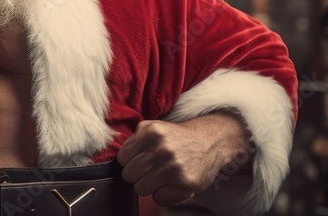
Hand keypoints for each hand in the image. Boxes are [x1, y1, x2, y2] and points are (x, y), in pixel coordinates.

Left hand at [116, 113, 251, 206]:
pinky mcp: (186, 185)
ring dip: (149, 185)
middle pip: (129, 175)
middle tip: (150, 168)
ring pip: (141, 189)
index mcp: (151, 132)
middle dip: (137, 174)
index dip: (129, 161)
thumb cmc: (177, 137)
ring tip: (161, 175)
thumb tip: (117, 160)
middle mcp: (162, 149)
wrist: (210, 141)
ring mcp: (174, 168)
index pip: (122, 159)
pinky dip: (163, 194)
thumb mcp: (154, 127)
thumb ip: (134, 140)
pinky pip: (158, 199)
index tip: (140, 159)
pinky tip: (171, 183)